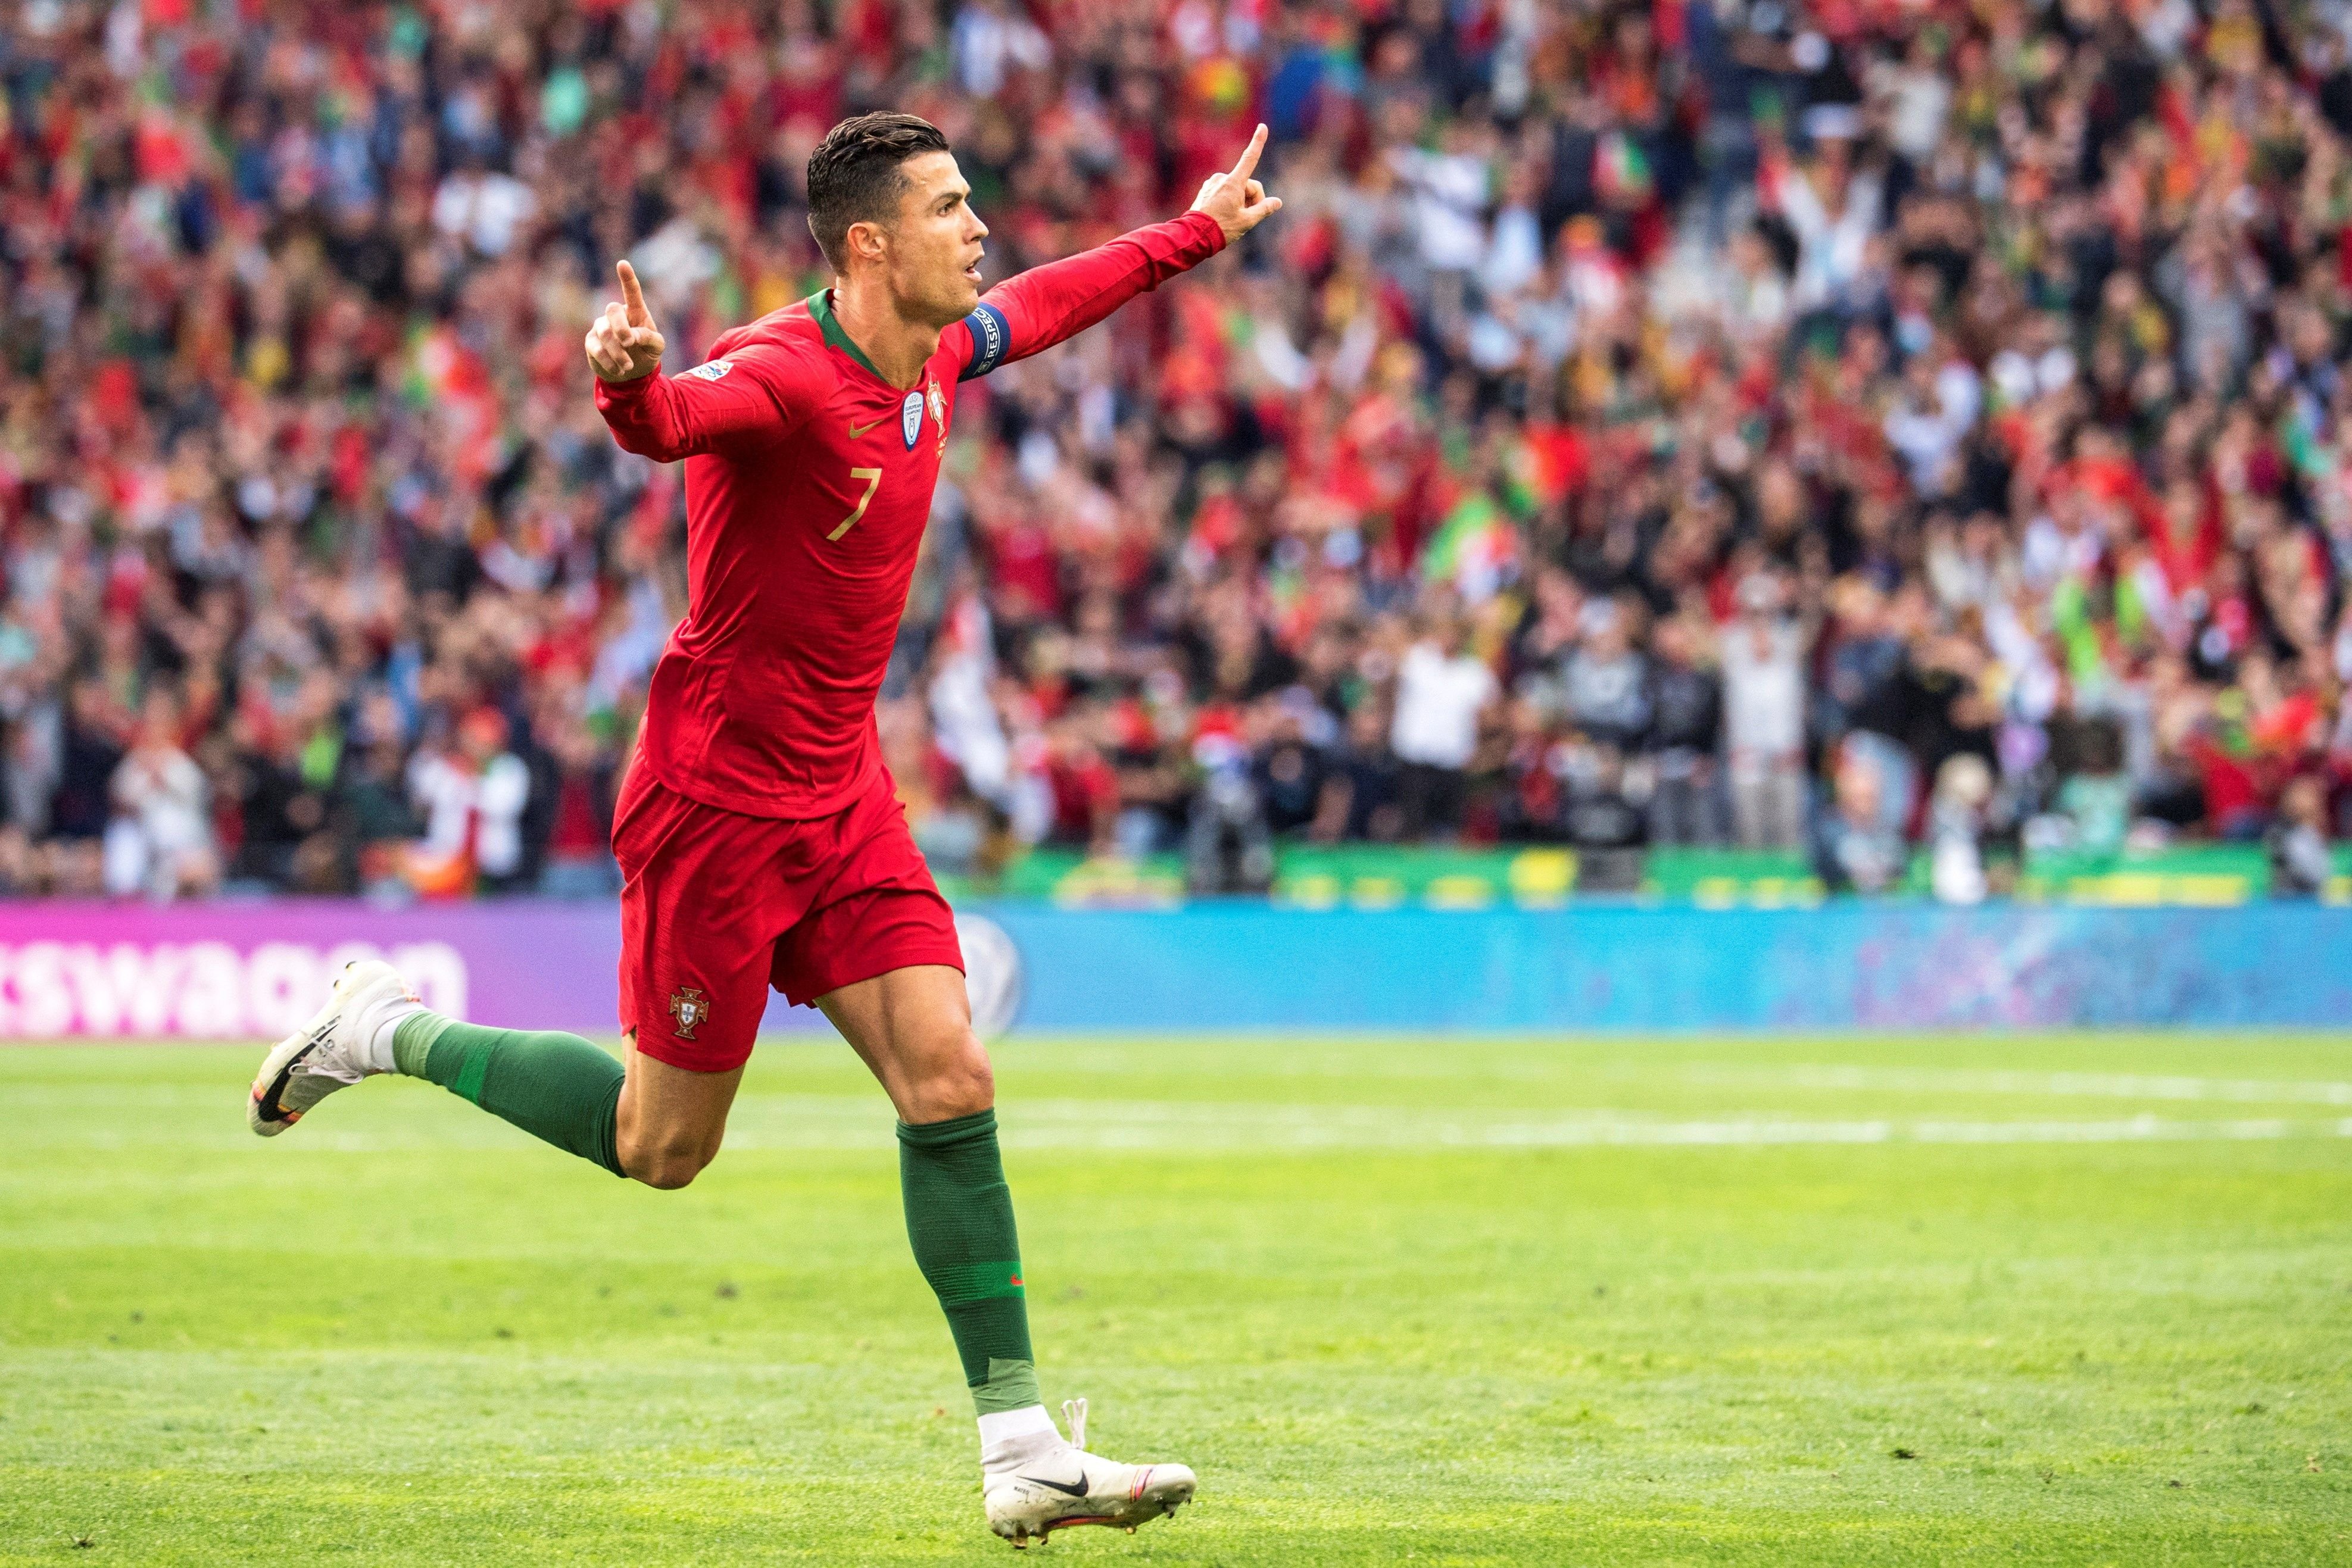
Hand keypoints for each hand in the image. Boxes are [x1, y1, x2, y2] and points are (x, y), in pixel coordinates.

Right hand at [584, 260, 666, 380]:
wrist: (632, 374)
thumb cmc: (646, 353)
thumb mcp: (656, 347)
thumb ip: (650, 338)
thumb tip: (633, 337)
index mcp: (636, 312)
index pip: (632, 292)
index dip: (627, 278)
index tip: (622, 264)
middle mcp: (617, 316)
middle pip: (612, 310)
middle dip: (620, 326)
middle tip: (630, 342)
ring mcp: (602, 328)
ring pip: (604, 332)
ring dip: (617, 351)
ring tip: (628, 366)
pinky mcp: (592, 343)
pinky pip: (596, 348)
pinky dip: (608, 360)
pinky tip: (619, 370)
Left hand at [1190, 123, 1282, 243]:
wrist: (1194, 236)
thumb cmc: (1222, 228)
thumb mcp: (1247, 220)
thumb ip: (1264, 209)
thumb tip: (1277, 202)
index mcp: (1233, 183)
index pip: (1250, 158)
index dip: (1258, 142)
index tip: (1262, 127)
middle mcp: (1222, 178)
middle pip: (1248, 184)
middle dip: (1252, 199)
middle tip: (1247, 216)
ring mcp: (1212, 183)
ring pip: (1236, 188)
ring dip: (1240, 201)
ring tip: (1233, 218)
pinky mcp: (1206, 189)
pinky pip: (1224, 191)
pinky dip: (1229, 201)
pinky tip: (1223, 215)